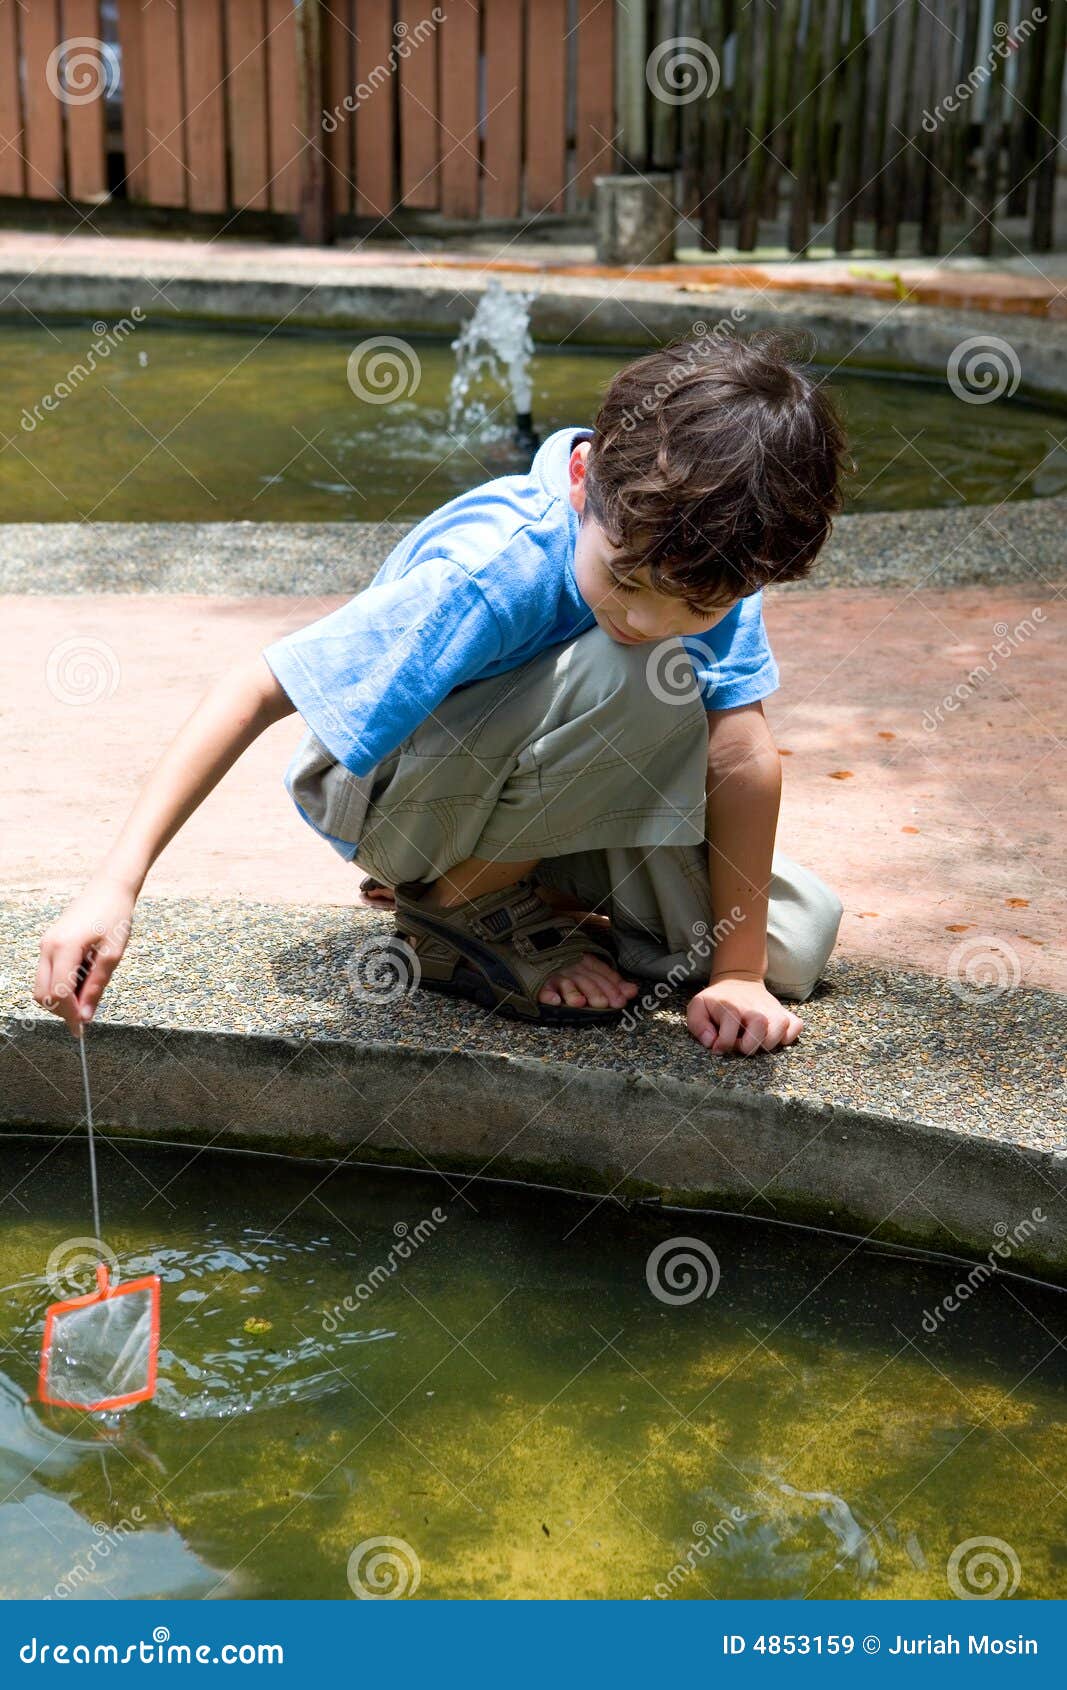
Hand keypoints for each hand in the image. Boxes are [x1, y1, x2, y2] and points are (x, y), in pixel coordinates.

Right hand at [35, 878, 136, 1034]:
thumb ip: (97, 985)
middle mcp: (48, 946)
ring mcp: (45, 944)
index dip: (70, 1016)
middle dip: (62, 1010)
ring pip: (42, 986)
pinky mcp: (49, 943)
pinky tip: (83, 980)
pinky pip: (48, 973)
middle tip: (87, 1014)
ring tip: (88, 992)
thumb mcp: (113, 954)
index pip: (58, 994)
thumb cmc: (116, 916)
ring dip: (61, 998)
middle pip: (43, 994)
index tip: (83, 1030)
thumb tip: (86, 1016)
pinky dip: (61, 984)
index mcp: (64, 947)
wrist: (110, 887)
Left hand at [686, 972, 802, 1055]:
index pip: (728, 1038)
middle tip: (741, 1043)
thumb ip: (697, 1025)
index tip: (719, 1045)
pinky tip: (775, 1036)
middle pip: (760, 1031)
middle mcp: (754, 1008)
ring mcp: (772, 1010)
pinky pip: (796, 1026)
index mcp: (731, 1008)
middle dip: (749, 1046)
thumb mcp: (698, 1007)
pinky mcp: (784, 1012)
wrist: (739, 980)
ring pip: (781, 1029)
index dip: (722, 1046)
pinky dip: (789, 1035)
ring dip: (769, 1042)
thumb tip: (711, 1042)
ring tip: (757, 1041)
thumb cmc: (718, 1000)